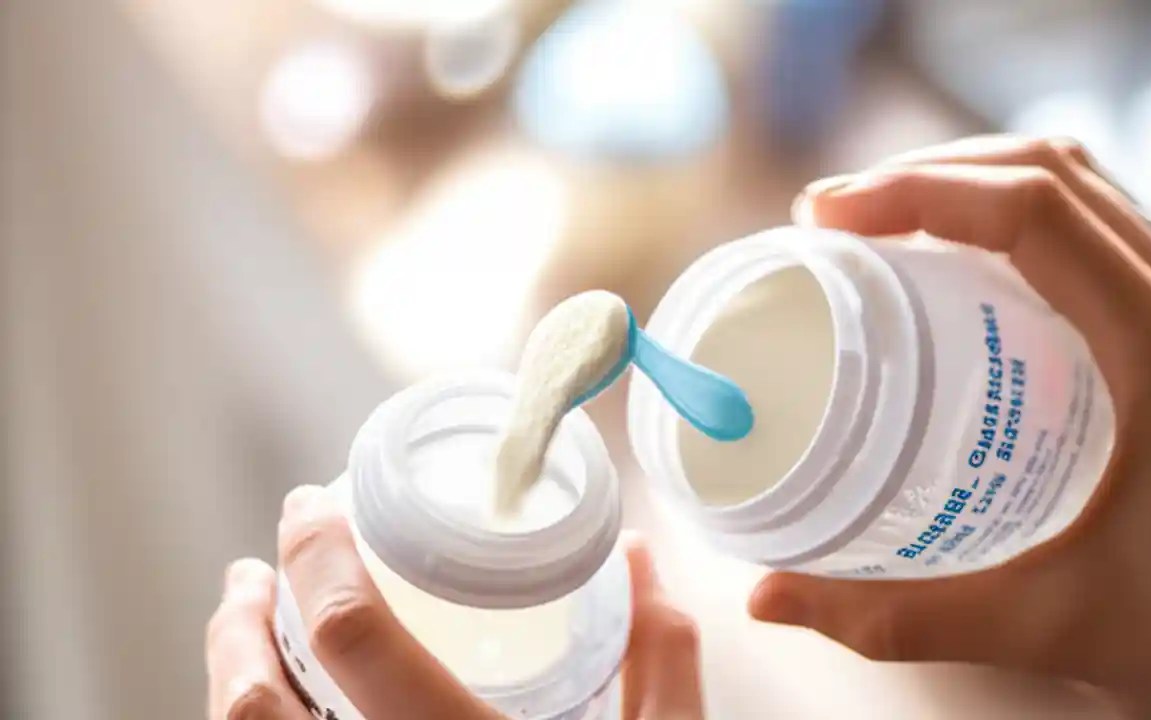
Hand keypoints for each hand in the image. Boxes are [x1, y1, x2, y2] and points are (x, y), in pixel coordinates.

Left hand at [206, 486, 703, 718]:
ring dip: (228, 680)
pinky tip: (283, 715)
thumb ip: (659, 654)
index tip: (312, 504)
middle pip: (253, 708)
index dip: (314, 555)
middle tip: (256, 566)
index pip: (351, 638)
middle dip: (239, 620)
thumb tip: (641, 556)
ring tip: (247, 630)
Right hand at [753, 135, 1150, 717]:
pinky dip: (1023, 224)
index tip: (825, 215)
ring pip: (1086, 192)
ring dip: (979, 185)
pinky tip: (968, 281)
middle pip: (1054, 172)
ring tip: (888, 228)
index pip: (1033, 211)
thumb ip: (904, 617)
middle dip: (932, 174)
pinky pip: (1106, 235)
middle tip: (836, 219)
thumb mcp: (1053, 630)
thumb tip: (776, 596)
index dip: (917, 189)